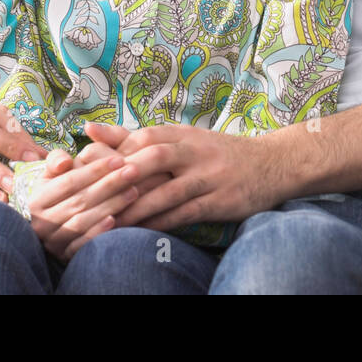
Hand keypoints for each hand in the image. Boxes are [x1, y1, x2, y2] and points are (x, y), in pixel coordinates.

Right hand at [26, 123, 173, 260]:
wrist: (52, 226)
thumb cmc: (58, 192)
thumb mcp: (51, 174)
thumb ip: (56, 159)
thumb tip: (65, 162)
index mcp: (37, 199)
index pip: (69, 182)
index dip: (95, 169)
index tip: (119, 159)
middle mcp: (42, 222)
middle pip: (80, 201)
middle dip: (110, 184)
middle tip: (134, 171)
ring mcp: (53, 241)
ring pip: (83, 222)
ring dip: (110, 206)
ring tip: (133, 191)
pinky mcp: (64, 256)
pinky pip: (82, 244)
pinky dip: (98, 232)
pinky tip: (114, 220)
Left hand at [105, 125, 286, 232]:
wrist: (273, 164)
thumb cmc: (218, 153)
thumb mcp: (183, 139)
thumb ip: (136, 137)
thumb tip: (88, 128)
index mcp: (184, 133)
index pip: (145, 136)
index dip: (116, 150)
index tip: (89, 168)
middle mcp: (196, 151)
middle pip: (154, 156)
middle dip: (122, 174)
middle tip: (92, 194)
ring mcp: (210, 175)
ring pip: (168, 189)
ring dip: (137, 206)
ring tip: (110, 222)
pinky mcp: (221, 200)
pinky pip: (187, 212)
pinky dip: (162, 222)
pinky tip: (142, 232)